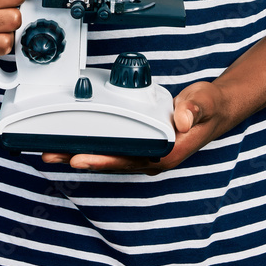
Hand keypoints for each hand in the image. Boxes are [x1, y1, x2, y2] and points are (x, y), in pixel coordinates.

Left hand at [41, 81, 230, 174]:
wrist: (214, 110)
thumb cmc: (209, 108)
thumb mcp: (204, 103)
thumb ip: (194, 110)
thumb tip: (183, 120)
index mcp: (165, 154)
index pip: (128, 160)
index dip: (102, 160)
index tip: (79, 158)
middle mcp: (153, 158)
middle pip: (111, 162)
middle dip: (80, 158)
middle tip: (51, 153)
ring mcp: (146, 153)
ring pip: (108, 157)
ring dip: (81, 153)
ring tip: (52, 150)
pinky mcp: (141, 145)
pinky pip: (114, 149)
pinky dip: (94, 146)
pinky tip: (75, 142)